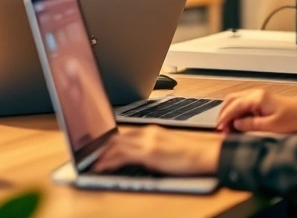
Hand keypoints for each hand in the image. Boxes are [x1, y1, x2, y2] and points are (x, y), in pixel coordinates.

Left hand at [92, 126, 223, 175]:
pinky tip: (103, 167)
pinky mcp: (149, 153)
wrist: (204, 155)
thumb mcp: (166, 147)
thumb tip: (138, 155)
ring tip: (94, 163)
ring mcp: (148, 142)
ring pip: (116, 145)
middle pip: (117, 138)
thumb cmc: (190, 155)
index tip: (100, 148)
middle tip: (92, 156)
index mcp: (152, 130)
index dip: (109, 141)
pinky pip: (122, 156)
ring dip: (102, 155)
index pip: (124, 133)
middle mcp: (148, 132)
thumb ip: (150, 147)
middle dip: (102, 147)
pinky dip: (109, 161)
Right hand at [216, 89, 296, 133]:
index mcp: (257, 98)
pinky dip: (237, 111)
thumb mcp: (271, 126)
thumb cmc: (294, 118)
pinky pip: (244, 103)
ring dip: (230, 112)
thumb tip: (236, 125)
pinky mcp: (262, 100)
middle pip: (232, 100)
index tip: (219, 127)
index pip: (234, 106)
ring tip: (228, 127)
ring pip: (236, 100)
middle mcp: (256, 94)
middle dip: (224, 113)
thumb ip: (251, 125)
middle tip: (221, 128)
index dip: (224, 117)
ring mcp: (258, 96)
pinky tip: (238, 122)